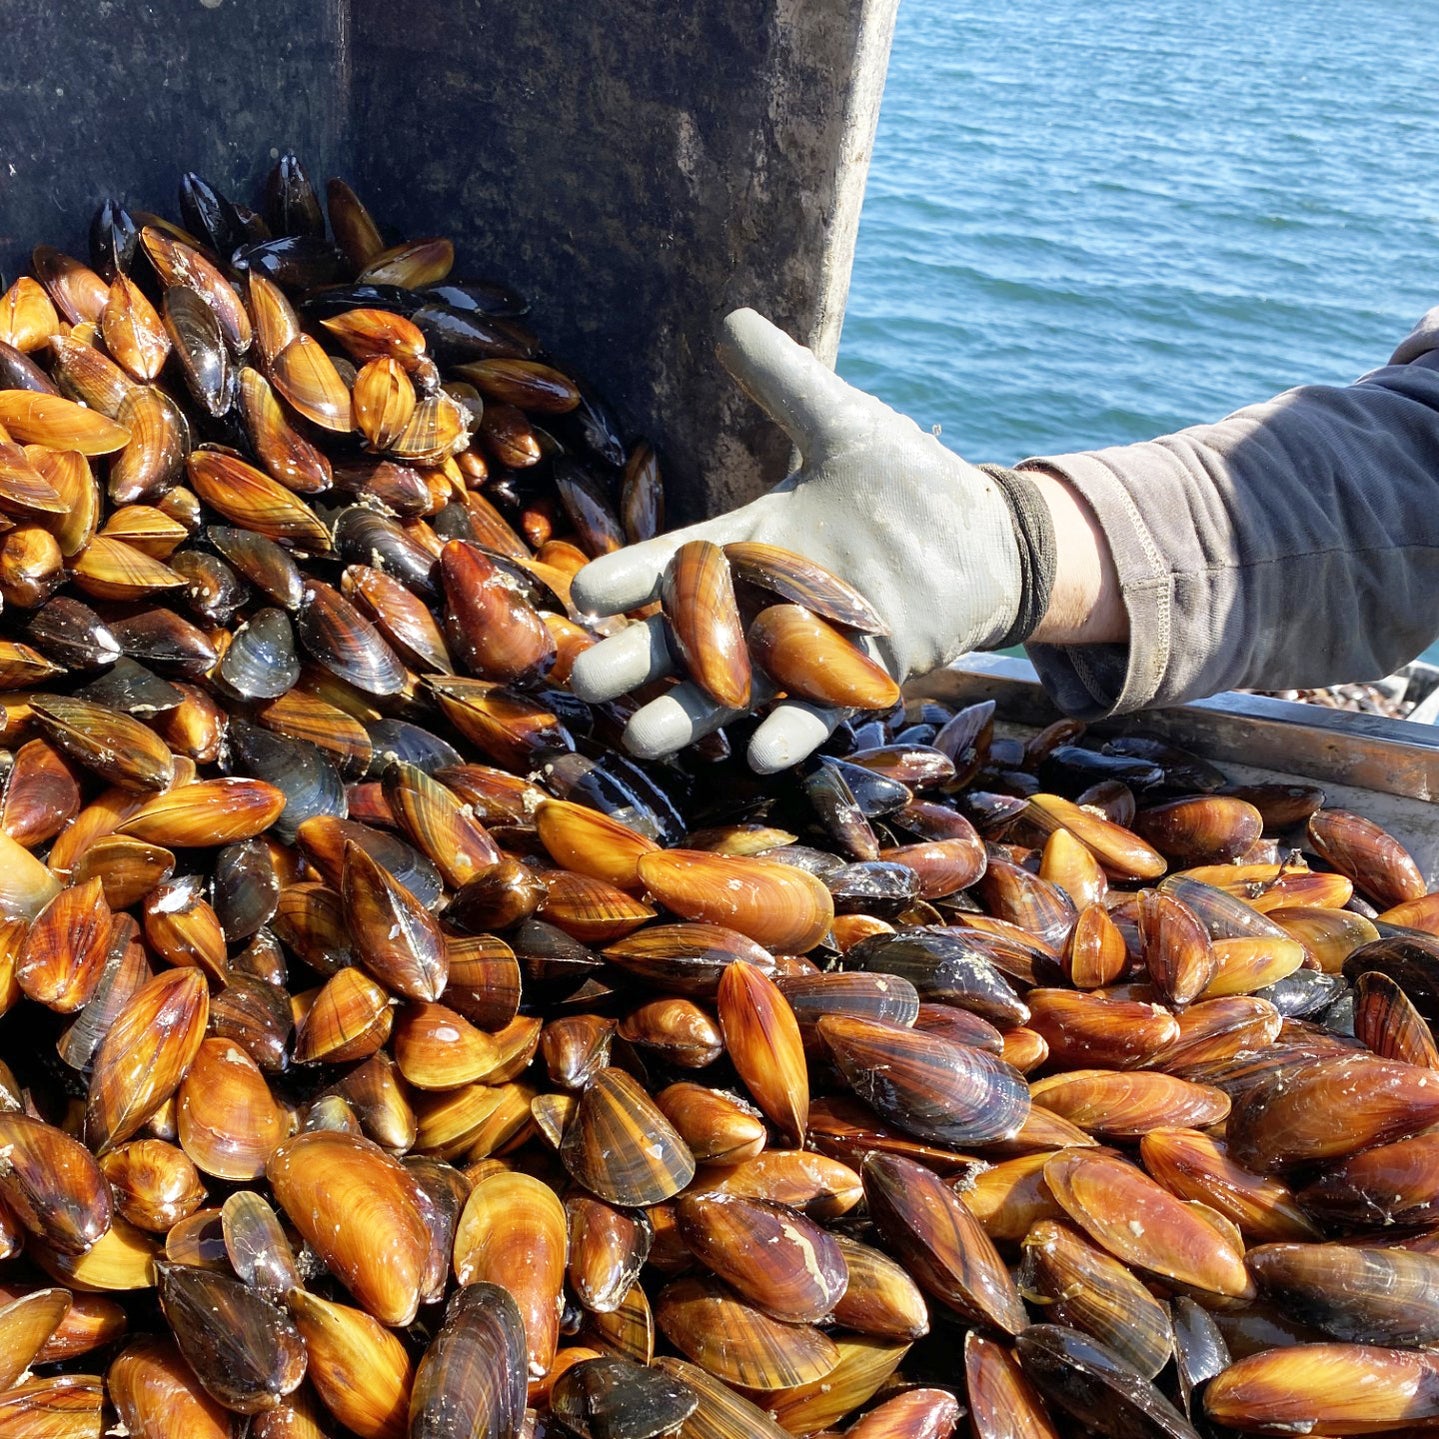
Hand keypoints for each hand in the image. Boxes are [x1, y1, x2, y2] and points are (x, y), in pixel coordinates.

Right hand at [569, 309, 1036, 771]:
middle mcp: (771, 600)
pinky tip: (761, 753)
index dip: (632, 576)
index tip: (582, 593)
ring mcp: (815, 643)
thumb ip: (785, 380)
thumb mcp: (841, 423)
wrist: (983, 538)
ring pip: (741, 685)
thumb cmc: (907, 483)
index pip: (680, 560)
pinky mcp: (864, 672)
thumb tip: (730, 318)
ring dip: (695, 711)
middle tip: (582, 683)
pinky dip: (793, 729)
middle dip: (639, 659)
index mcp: (756, 541)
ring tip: (643, 738)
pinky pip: (821, 708)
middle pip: (691, 636)